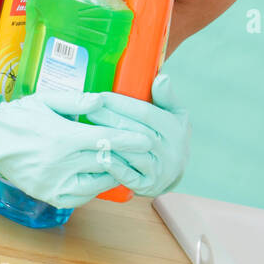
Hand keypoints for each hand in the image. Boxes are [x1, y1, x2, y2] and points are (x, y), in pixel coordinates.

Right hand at [0, 80, 152, 207]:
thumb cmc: (19, 117)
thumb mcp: (45, 100)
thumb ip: (76, 101)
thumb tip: (103, 100)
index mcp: (62, 137)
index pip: (105, 140)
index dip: (130, 140)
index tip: (148, 140)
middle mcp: (60, 164)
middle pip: (106, 161)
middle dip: (127, 157)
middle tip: (143, 153)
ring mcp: (55, 183)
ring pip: (98, 181)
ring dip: (113, 172)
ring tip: (123, 163)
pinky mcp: (51, 196)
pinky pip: (83, 196)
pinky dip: (95, 186)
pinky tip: (98, 175)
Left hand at [78, 73, 190, 197]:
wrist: (173, 174)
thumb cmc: (169, 137)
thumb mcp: (175, 115)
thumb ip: (166, 97)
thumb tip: (160, 77)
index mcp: (175, 128)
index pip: (146, 113)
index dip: (121, 104)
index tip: (101, 96)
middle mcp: (171, 150)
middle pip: (135, 131)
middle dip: (109, 119)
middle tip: (87, 110)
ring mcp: (160, 170)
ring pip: (131, 154)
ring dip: (109, 142)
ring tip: (87, 131)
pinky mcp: (148, 186)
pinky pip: (129, 176)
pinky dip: (114, 167)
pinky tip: (99, 156)